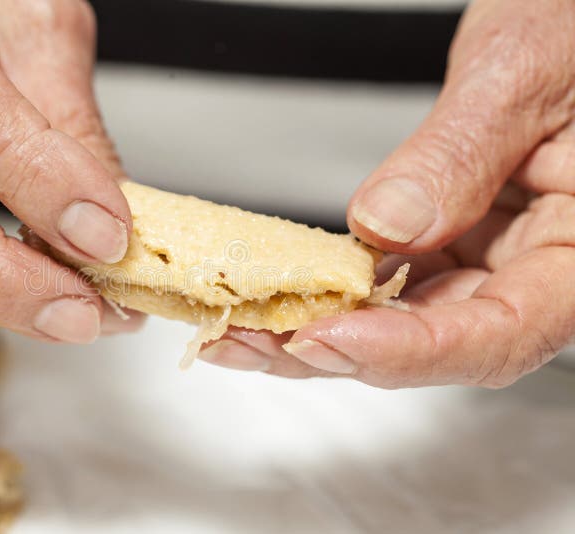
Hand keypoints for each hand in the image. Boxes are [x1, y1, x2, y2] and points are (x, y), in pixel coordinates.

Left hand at [200, 0, 574, 387]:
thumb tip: (388, 224)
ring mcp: (487, 258)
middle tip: (247, 341)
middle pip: (435, 342)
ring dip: (315, 330)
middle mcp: (534, 270)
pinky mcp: (449, 240)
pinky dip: (331, 289)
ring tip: (238, 328)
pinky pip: (389, 280)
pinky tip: (276, 293)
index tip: (326, 338)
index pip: (499, 331)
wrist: (568, 17)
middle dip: (333, 349)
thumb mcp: (523, 73)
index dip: (408, 350)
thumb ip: (460, 154)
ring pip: (401, 320)